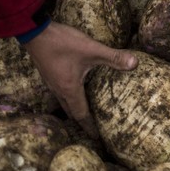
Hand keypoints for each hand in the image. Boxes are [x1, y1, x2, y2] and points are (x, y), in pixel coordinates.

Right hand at [23, 21, 137, 137]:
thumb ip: (113, 57)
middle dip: (82, 122)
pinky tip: (75, 90)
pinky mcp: (49, 73)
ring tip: (84, 114)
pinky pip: (59, 93)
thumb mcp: (91, 49)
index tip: (96, 138)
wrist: (35, 32)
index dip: (89, 127)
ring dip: (74, 110)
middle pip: (71, 111)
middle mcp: (58, 89)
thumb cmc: (62, 43)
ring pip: (64, 102)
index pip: (81, 114)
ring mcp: (51, 82)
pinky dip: (69, 98)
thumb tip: (135, 63)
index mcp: (69, 89)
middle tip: (92, 130)